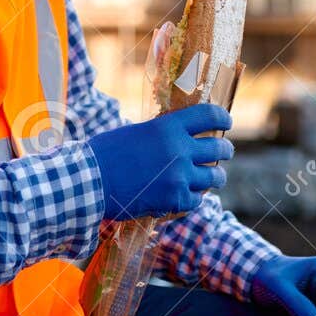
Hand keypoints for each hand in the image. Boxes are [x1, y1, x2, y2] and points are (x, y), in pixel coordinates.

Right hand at [86, 104, 234, 221]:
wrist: (89, 181)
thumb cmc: (106, 153)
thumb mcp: (138, 132)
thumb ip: (162, 133)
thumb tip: (179, 134)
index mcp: (169, 126)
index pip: (210, 115)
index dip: (222, 117)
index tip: (226, 122)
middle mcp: (180, 150)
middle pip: (219, 148)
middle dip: (225, 150)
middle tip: (225, 152)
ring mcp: (179, 176)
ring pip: (215, 176)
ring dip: (214, 176)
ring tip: (212, 176)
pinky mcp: (175, 200)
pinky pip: (198, 199)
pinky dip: (194, 197)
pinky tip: (189, 195)